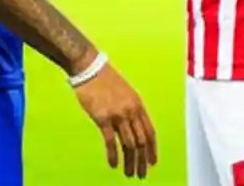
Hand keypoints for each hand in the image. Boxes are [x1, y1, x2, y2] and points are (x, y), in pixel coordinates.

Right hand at [72, 59, 157, 178]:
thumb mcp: (125, 92)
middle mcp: (131, 111)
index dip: (152, 149)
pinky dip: (113, 155)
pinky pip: (111, 141)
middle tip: (142, 174)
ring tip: (129, 174)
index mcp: (138, 104)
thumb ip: (131, 109)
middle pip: (141, 141)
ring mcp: (118, 115)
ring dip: (130, 162)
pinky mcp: (103, 118)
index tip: (152, 162)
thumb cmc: (105, 79)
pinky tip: (114, 165)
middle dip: (142, 161)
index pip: (150, 132)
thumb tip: (134, 127)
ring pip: (129, 144)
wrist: (90, 67)